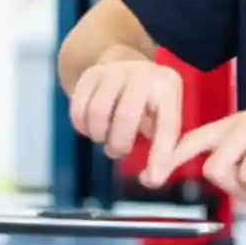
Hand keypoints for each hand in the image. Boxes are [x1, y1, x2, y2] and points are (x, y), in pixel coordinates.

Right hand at [68, 52, 182, 186]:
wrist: (127, 64)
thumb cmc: (152, 102)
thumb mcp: (167, 118)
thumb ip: (165, 151)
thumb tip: (152, 180)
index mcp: (167, 86)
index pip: (167, 127)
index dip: (159, 156)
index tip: (152, 180)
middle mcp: (142, 74)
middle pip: (126, 117)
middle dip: (119, 144)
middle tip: (118, 151)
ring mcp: (114, 71)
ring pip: (97, 112)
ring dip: (99, 135)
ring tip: (105, 137)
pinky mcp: (91, 74)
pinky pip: (78, 108)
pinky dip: (82, 127)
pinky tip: (91, 128)